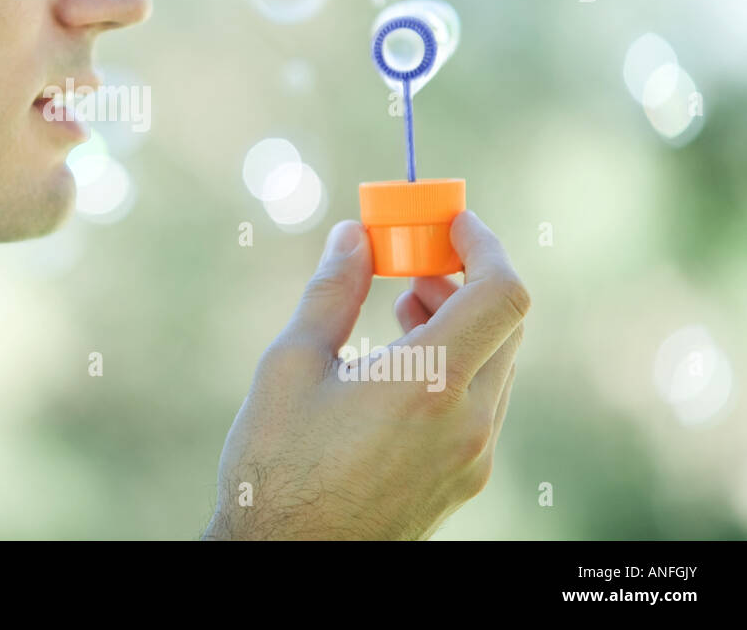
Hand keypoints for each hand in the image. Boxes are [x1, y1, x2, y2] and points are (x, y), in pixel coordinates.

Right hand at [203, 211, 528, 539]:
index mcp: (429, 385)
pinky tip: (404, 363)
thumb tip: (355, 236)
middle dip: (467, 278)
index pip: (502, 294)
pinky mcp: (463, 481)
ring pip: (497, 365)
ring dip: (463, 321)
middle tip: (414, 260)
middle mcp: (469, 423)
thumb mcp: (291, 364)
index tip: (450, 223)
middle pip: (507, 324)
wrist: (287, 560)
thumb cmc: (276, 465)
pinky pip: (482, 403)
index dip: (484, 245)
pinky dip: (458, 364)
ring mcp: (473, 457)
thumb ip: (331, 292)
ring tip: (402, 306)